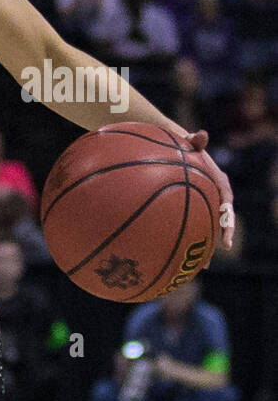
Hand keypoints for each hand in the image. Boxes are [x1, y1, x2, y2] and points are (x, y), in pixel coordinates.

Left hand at [183, 129, 233, 252]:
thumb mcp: (189, 141)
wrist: (172, 144)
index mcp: (220, 182)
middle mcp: (215, 193)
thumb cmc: (181, 142)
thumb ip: (196, 140)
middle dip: (217, 238)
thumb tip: (200, 135)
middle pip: (220, 220)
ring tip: (199, 265)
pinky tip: (173, 251)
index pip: (227, 204)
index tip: (226, 237)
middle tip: (213, 255)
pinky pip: (191, 222)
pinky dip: (187, 235)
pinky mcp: (191, 203)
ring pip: (207, 224)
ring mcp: (204, 199)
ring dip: (204, 243)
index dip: (228, 222)